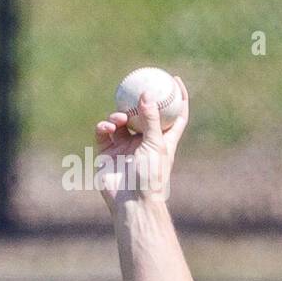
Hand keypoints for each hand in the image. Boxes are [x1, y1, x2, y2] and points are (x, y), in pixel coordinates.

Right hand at [93, 76, 189, 210]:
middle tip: (135, 87)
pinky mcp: (107, 152)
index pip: (175, 115)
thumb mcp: (155, 145)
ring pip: (121, 121)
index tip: (174, 79)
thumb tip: (147, 93)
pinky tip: (106, 126)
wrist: (131, 201)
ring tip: (120, 118)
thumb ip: (150, 119)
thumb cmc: (150, 176)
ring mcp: (126, 146)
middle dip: (138, 102)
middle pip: (144, 115)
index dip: (178, 97)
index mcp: (164, 141)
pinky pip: (104, 132)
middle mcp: (145, 142)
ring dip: (119, 115)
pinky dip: (104, 126)